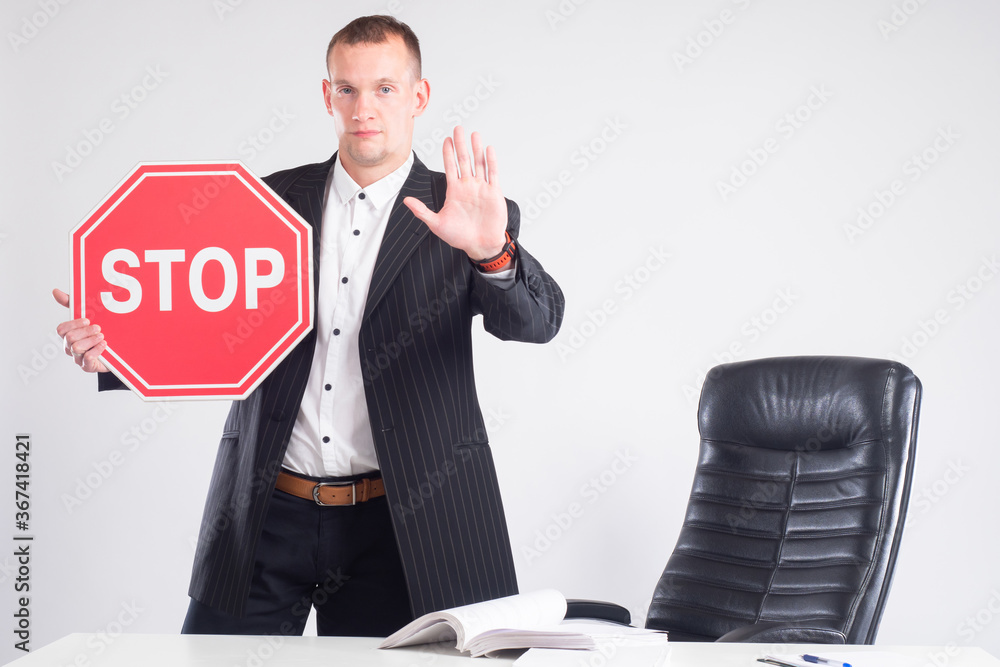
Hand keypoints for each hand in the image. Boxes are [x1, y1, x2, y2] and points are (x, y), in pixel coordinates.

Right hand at [53, 288, 107, 372]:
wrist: (116, 352)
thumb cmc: (96, 333)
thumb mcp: (87, 317)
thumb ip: (72, 305)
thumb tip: (55, 291)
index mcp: (68, 335)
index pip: (61, 329)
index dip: (73, 324)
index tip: (87, 319)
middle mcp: (70, 347)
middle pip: (69, 338)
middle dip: (85, 331)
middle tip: (98, 328)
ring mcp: (78, 358)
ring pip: (76, 348)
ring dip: (91, 340)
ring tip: (102, 337)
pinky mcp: (87, 366)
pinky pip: (87, 360)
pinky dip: (96, 351)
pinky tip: (104, 345)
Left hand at [403, 126, 507, 260]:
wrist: (480, 246)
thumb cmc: (460, 237)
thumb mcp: (436, 224)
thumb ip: (421, 211)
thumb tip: (405, 200)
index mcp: (454, 190)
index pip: (450, 166)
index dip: (448, 153)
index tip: (446, 139)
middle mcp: (468, 186)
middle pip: (464, 160)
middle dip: (461, 144)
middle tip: (458, 128)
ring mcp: (481, 188)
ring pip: (479, 163)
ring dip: (476, 149)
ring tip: (473, 134)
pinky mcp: (494, 193)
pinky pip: (493, 174)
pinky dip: (491, 161)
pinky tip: (488, 149)